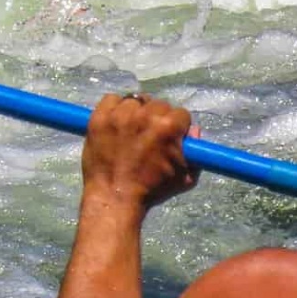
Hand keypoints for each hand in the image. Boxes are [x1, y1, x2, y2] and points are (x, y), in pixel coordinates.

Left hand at [82, 93, 197, 211]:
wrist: (115, 198)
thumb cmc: (152, 190)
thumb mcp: (185, 178)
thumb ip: (195, 155)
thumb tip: (194, 131)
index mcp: (168, 127)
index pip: (180, 114)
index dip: (178, 127)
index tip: (170, 137)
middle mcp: (145, 115)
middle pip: (159, 105)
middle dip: (158, 119)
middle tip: (150, 136)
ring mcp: (120, 115)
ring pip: (135, 101)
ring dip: (136, 113)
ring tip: (131, 131)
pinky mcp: (100, 116)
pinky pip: (112, 99)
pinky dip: (114, 108)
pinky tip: (116, 124)